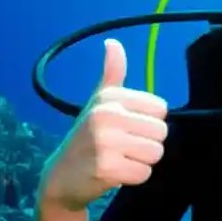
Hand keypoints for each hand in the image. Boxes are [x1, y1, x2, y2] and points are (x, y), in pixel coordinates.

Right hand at [38, 38, 168, 211]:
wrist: (60, 176)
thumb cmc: (85, 137)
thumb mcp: (97, 101)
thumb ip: (112, 73)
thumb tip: (113, 43)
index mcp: (109, 97)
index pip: (160, 108)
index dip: (148, 122)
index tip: (127, 127)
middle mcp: (107, 115)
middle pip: (161, 132)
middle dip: (146, 143)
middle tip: (123, 147)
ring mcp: (106, 142)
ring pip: (155, 153)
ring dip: (141, 161)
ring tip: (120, 158)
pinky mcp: (108, 168)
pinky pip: (144, 173)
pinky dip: (133, 177)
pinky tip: (116, 173)